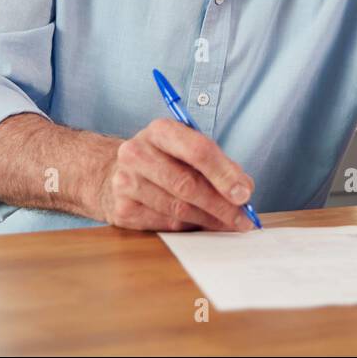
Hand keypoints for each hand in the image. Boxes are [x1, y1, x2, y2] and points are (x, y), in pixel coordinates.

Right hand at [99, 118, 256, 231]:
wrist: (112, 173)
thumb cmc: (162, 159)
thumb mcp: (186, 149)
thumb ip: (217, 164)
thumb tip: (243, 189)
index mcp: (160, 130)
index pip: (198, 150)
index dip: (224, 174)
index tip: (244, 193)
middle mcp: (137, 153)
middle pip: (187, 184)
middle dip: (221, 204)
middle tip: (243, 217)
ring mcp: (125, 182)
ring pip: (178, 208)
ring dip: (209, 220)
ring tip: (229, 223)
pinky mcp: (123, 209)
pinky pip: (165, 224)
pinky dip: (189, 227)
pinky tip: (202, 225)